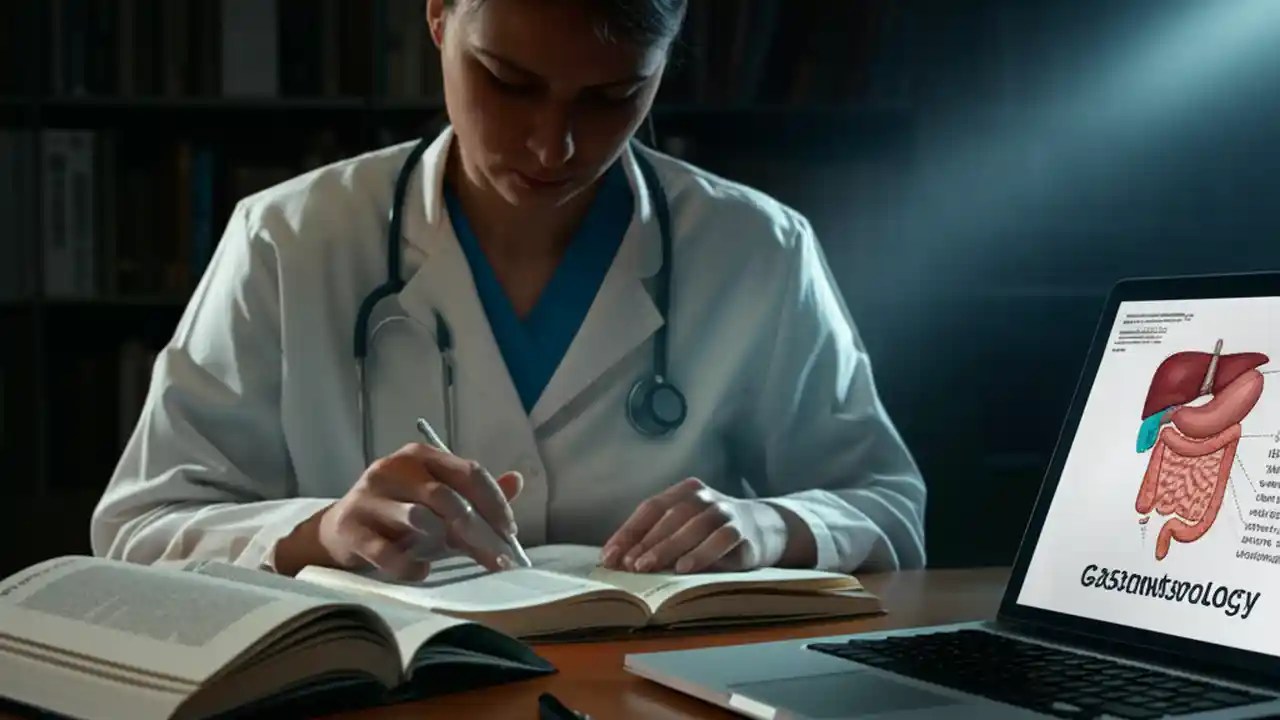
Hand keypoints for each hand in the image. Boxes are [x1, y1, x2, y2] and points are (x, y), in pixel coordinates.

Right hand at [309, 442, 521, 579]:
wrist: (339, 532)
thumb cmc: (398, 515)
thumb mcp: (439, 500)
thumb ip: (477, 493)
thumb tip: (517, 481)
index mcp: (420, 456)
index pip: (468, 472)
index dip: (495, 504)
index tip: (510, 533)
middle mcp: (393, 468)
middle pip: (446, 496)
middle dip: (477, 530)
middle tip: (496, 557)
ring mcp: (369, 497)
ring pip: (418, 518)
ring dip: (442, 541)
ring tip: (449, 555)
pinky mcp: (351, 528)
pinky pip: (388, 553)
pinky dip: (410, 567)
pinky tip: (421, 571)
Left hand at [600, 478, 791, 573]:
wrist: (765, 527)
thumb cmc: (712, 531)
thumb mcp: (686, 527)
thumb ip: (657, 537)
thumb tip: (617, 561)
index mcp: (684, 491)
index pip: (651, 508)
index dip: (628, 532)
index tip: (609, 557)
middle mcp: (704, 497)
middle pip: (670, 517)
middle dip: (645, 542)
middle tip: (627, 565)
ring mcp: (725, 512)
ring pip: (693, 526)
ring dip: (667, 548)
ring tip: (647, 567)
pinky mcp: (742, 532)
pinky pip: (720, 540)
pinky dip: (700, 554)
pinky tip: (684, 569)